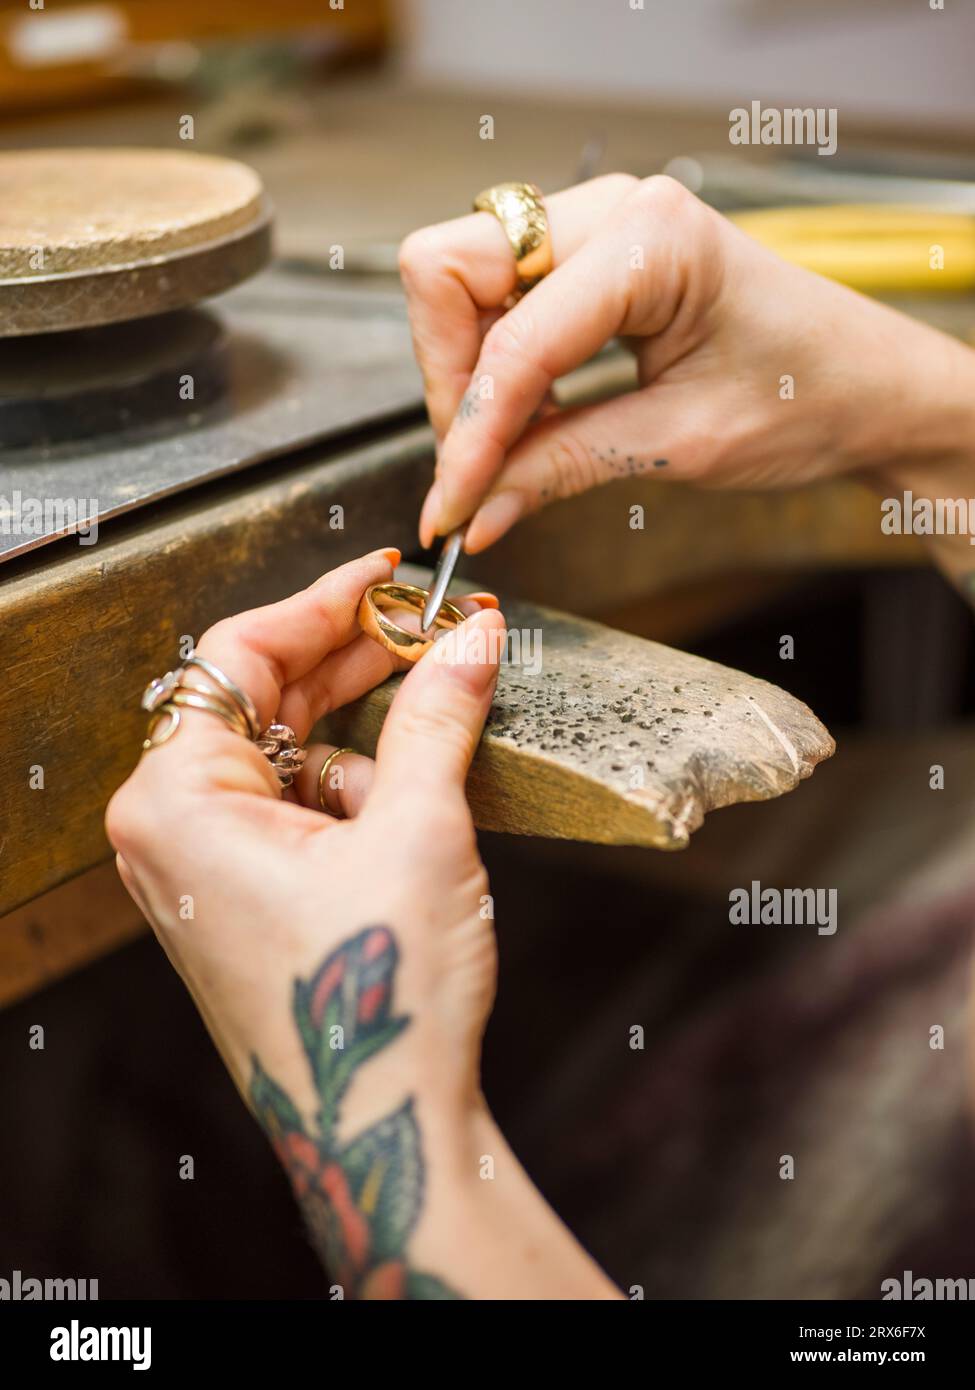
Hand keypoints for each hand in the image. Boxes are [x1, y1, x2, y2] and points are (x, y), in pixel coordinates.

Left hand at [106, 552, 616, 1297]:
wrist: (381, 1131)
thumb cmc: (376, 1003)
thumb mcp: (418, 832)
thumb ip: (436, 717)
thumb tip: (472, 638)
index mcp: (177, 801)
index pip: (239, 655)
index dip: (324, 602)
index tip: (390, 578)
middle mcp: (171, 829)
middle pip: (258, 698)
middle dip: (351, 661)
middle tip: (433, 631)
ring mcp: (202, 865)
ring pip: (284, 751)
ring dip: (362, 730)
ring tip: (438, 721)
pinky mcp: (241, 894)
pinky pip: (293, 804)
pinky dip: (353, 786)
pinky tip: (408, 801)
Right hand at [400, 173, 974, 552]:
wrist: (870, 387)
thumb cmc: (810, 398)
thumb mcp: (681, 445)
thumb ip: (562, 469)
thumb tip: (474, 511)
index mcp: (652, 239)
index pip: (512, 340)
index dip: (470, 432)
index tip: (453, 505)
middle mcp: (614, 210)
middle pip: (450, 270)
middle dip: (449, 377)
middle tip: (474, 465)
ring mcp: (598, 225)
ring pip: (461, 280)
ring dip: (466, 372)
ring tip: (505, 449)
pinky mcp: (593, 257)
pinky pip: (498, 298)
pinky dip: (494, 364)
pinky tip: (528, 418)